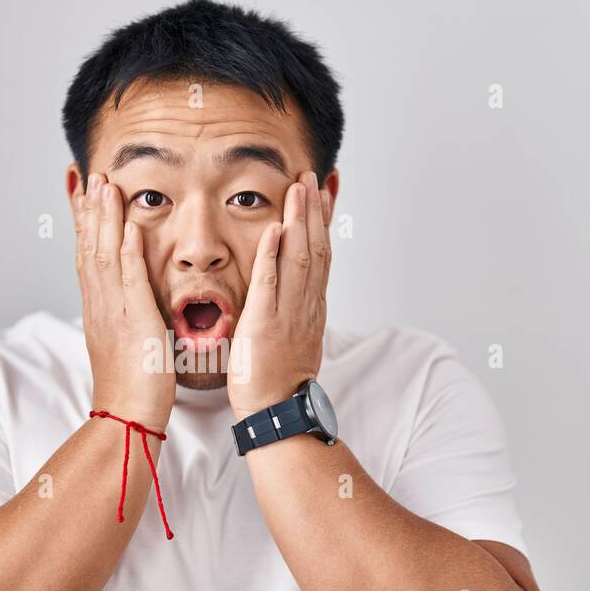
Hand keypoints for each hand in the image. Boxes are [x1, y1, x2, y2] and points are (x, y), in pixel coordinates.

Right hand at [74, 173, 174, 429]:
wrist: (127, 416)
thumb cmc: (133, 386)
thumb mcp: (128, 341)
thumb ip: (127, 314)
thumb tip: (129, 300)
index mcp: (99, 308)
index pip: (87, 255)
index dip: (83, 222)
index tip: (81, 192)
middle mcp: (100, 305)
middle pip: (89, 247)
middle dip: (89, 209)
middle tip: (88, 174)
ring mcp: (114, 311)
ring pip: (104, 255)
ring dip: (105, 219)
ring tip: (105, 185)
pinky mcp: (135, 322)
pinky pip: (129, 281)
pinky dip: (127, 252)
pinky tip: (129, 227)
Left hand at [227, 171, 332, 421]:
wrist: (276, 413)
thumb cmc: (276, 381)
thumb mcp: (292, 338)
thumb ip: (293, 310)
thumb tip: (292, 289)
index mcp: (311, 307)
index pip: (323, 255)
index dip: (324, 222)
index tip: (325, 192)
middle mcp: (305, 306)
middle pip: (316, 249)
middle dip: (314, 211)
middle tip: (311, 177)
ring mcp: (288, 314)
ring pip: (300, 259)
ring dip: (299, 221)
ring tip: (298, 189)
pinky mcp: (264, 324)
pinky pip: (270, 284)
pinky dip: (272, 256)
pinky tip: (274, 230)